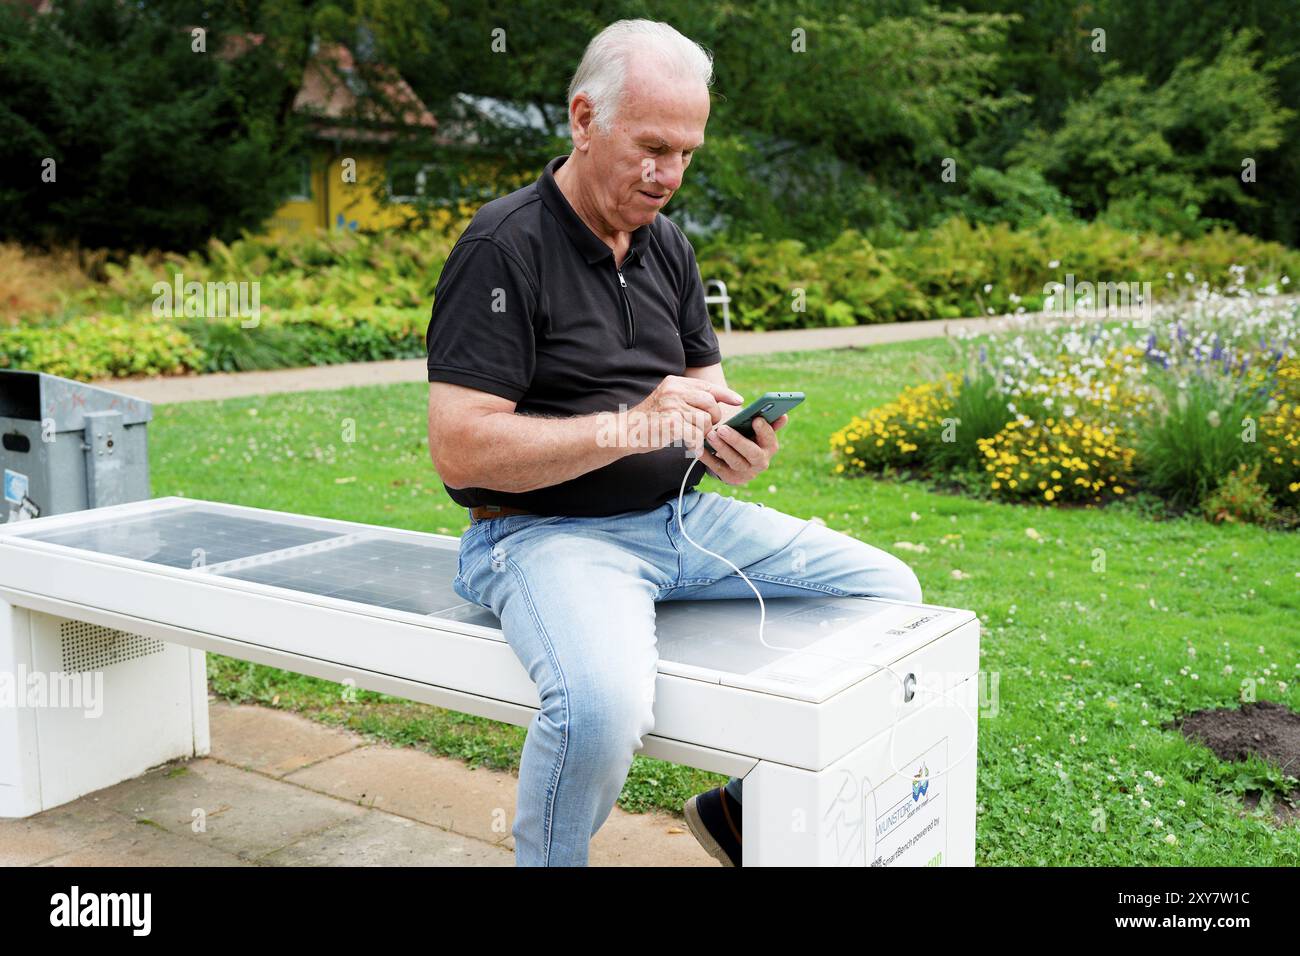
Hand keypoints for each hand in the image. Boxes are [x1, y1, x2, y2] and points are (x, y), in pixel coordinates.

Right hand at [629, 375, 744, 452]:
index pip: (707, 386)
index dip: (725, 394)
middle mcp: (674, 391)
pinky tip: (690, 447)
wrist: (624, 432)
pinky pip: (696, 435)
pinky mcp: (671, 423)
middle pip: (711, 404)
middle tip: (704, 428)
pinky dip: (696, 444)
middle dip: (713, 419)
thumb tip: (716, 403)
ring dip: (703, 433)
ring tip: (692, 438)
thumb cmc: (649, 420)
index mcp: (675, 382)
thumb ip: (688, 398)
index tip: (738, 400)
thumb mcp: (668, 401)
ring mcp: (672, 406)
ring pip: (705, 421)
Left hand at [698, 413, 787, 485]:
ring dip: (722, 448)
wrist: (735, 458)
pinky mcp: (730, 478)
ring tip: (710, 435)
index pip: (771, 440)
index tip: (756, 419)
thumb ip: (769, 421)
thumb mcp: (757, 429)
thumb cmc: (747, 436)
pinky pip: (718, 468)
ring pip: (735, 461)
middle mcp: (761, 462)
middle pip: (752, 453)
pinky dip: (708, 458)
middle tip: (722, 428)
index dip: (764, 431)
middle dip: (737, 440)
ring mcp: (746, 472)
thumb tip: (783, 416)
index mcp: (770, 447)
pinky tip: (700, 448)